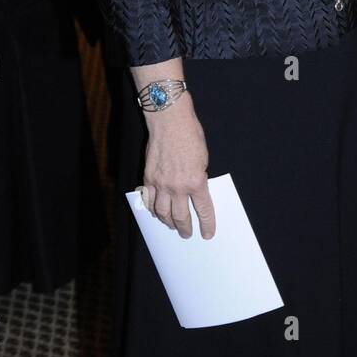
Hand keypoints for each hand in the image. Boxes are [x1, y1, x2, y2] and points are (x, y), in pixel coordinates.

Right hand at [138, 96, 215, 238]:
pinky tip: (156, 213)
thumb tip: (195, 192)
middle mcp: (178, 187)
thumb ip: (199, 178)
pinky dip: (152, 210)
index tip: (207, 233)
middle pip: (181, 216)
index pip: (203, 210)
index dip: (207, 224)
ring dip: (168, 223)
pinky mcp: (148, 178)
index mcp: (196, 182)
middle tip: (187, 234)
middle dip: (185, 228)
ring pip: (162, 213)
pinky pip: (149, 201)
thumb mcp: (204, 159)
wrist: (170, 122)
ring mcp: (161, 184)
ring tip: (172, 226)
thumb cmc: (190, 136)